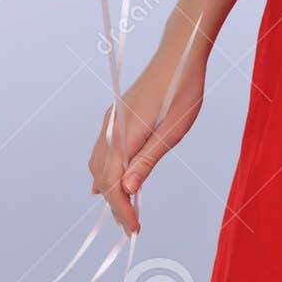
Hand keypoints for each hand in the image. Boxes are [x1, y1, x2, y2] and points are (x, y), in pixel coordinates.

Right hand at [88, 43, 207, 236]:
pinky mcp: (117, 114)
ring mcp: (112, 119)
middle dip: (114, 204)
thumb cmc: (183, 89)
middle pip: (102, 176)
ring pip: (98, 163)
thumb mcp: (173, 130)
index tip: (134, 229)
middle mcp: (111, 127)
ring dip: (108, 188)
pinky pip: (102, 149)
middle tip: (131, 226)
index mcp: (125, 134)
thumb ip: (148, 160)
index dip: (122, 210)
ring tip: (124, 209)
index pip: (113, 183)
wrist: (179, 52)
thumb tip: (128, 190)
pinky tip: (112, 179)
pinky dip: (105, 170)